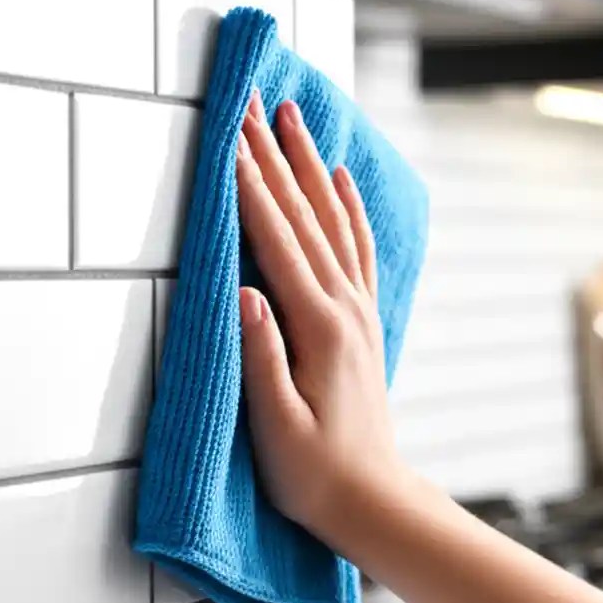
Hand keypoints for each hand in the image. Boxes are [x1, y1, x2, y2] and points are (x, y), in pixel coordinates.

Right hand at [235, 91, 410, 541]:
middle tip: (251, 100)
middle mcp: (344, 306)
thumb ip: (261, 359)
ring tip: (292, 115)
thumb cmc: (315, 475)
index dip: (248, 186)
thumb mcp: (277, 429)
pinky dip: (347, 204)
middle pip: (303, 214)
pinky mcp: (361, 319)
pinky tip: (339, 176)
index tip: (227, 136)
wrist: (375, 501)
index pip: (276, 241)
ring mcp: (358, 309)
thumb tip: (244, 292)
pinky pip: (356, 246)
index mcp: (318, 328)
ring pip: (332, 218)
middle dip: (273, 154)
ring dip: (309, 164)